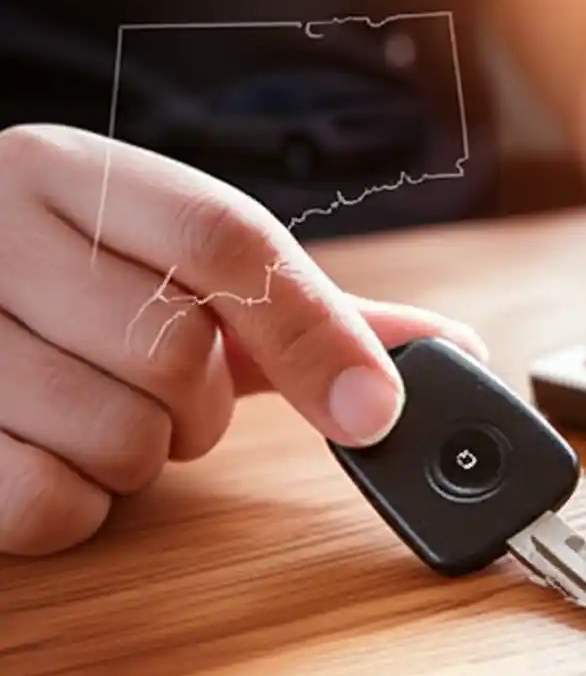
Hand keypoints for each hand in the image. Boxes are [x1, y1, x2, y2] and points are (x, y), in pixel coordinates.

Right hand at [0, 124, 485, 554]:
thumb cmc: (81, 284)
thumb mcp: (184, 272)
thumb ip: (307, 307)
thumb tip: (448, 349)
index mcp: (70, 172)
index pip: (222, 241)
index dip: (316, 334)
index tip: (380, 409)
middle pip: (178, 354)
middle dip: (202, 403)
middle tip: (164, 386)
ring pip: (118, 437)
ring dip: (140, 453)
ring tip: (98, 406)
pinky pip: (47, 503)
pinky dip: (78, 501)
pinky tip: (51, 449)